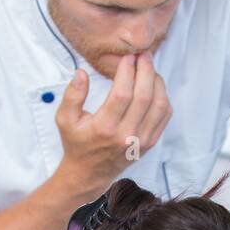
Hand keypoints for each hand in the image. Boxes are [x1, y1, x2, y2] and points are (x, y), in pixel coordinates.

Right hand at [54, 50, 172, 196]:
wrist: (89, 174)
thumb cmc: (77, 144)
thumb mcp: (65, 120)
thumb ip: (72, 95)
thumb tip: (81, 73)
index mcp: (104, 128)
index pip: (122, 94)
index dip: (128, 71)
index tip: (127, 57)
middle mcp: (126, 136)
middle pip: (144, 96)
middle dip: (146, 70)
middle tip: (143, 55)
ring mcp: (141, 141)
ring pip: (159, 104)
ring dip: (157, 81)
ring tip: (149, 67)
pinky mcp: (150, 143)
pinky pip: (165, 115)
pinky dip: (163, 96)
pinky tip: (154, 85)